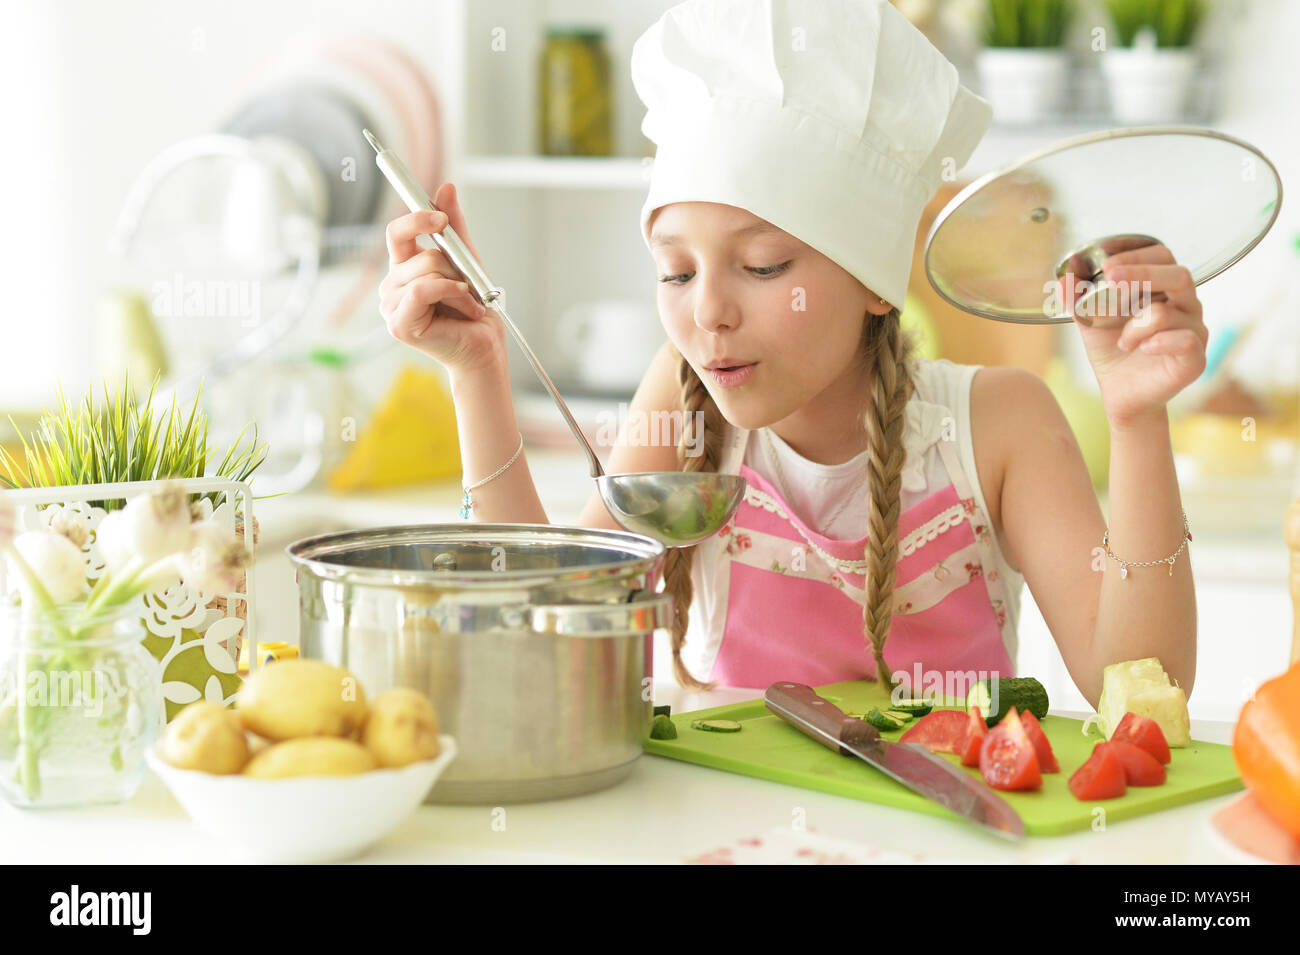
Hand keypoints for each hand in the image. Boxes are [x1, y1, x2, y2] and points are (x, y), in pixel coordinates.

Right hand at [378, 182, 505, 374]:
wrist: (485, 345)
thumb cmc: (474, 309)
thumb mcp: (466, 260)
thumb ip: (454, 227)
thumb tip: (446, 188)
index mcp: (403, 268)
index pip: (397, 232)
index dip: (416, 218)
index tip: (441, 218)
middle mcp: (392, 285)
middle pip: (417, 252)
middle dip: (451, 264)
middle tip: (468, 284)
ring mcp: (392, 306)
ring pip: (424, 271)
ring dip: (457, 284)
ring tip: (469, 302)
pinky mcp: (399, 324)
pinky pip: (421, 290)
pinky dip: (449, 292)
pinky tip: (464, 307)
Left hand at [1059, 243, 1207, 428]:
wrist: (1119, 393)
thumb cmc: (1112, 350)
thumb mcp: (1090, 320)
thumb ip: (1077, 298)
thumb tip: (1062, 277)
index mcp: (1164, 288)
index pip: (1162, 256)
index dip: (1137, 255)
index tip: (1106, 264)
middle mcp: (1185, 305)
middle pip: (1177, 275)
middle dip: (1141, 273)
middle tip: (1110, 278)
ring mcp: (1195, 330)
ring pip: (1168, 312)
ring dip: (1135, 325)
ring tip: (1123, 342)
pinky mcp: (1196, 358)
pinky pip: (1185, 341)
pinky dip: (1159, 342)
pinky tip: (1143, 348)